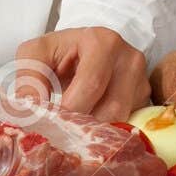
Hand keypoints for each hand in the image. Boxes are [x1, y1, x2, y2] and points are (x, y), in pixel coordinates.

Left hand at [13, 27, 149, 121]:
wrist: (81, 50)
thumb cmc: (58, 53)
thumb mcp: (36, 56)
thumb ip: (30, 80)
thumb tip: (33, 112)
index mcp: (102, 42)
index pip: (91, 84)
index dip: (71, 109)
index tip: (52, 123)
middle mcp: (129, 59)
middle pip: (111, 107)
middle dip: (84, 125)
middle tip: (62, 133)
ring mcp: (142, 80)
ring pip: (122, 120)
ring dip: (96, 132)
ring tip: (75, 131)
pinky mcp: (145, 99)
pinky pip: (131, 125)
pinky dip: (109, 133)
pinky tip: (92, 132)